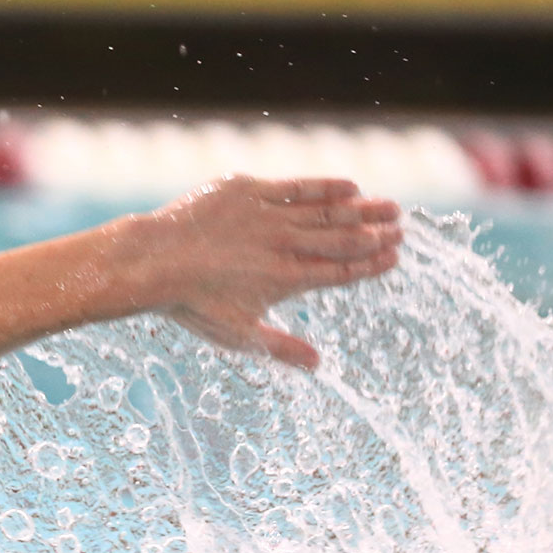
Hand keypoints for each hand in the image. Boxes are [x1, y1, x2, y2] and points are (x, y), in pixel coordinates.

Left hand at [145, 176, 401, 370]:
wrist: (151, 262)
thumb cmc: (191, 303)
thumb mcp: (237, 334)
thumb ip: (280, 347)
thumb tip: (317, 366)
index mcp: (286, 280)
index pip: (341, 271)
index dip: (371, 264)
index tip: (395, 257)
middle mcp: (284, 245)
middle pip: (343, 239)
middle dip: (376, 236)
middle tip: (401, 231)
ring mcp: (267, 215)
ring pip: (327, 211)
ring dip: (362, 210)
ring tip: (390, 208)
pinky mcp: (248, 190)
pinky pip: (296, 186)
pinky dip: (326, 186)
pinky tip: (350, 186)